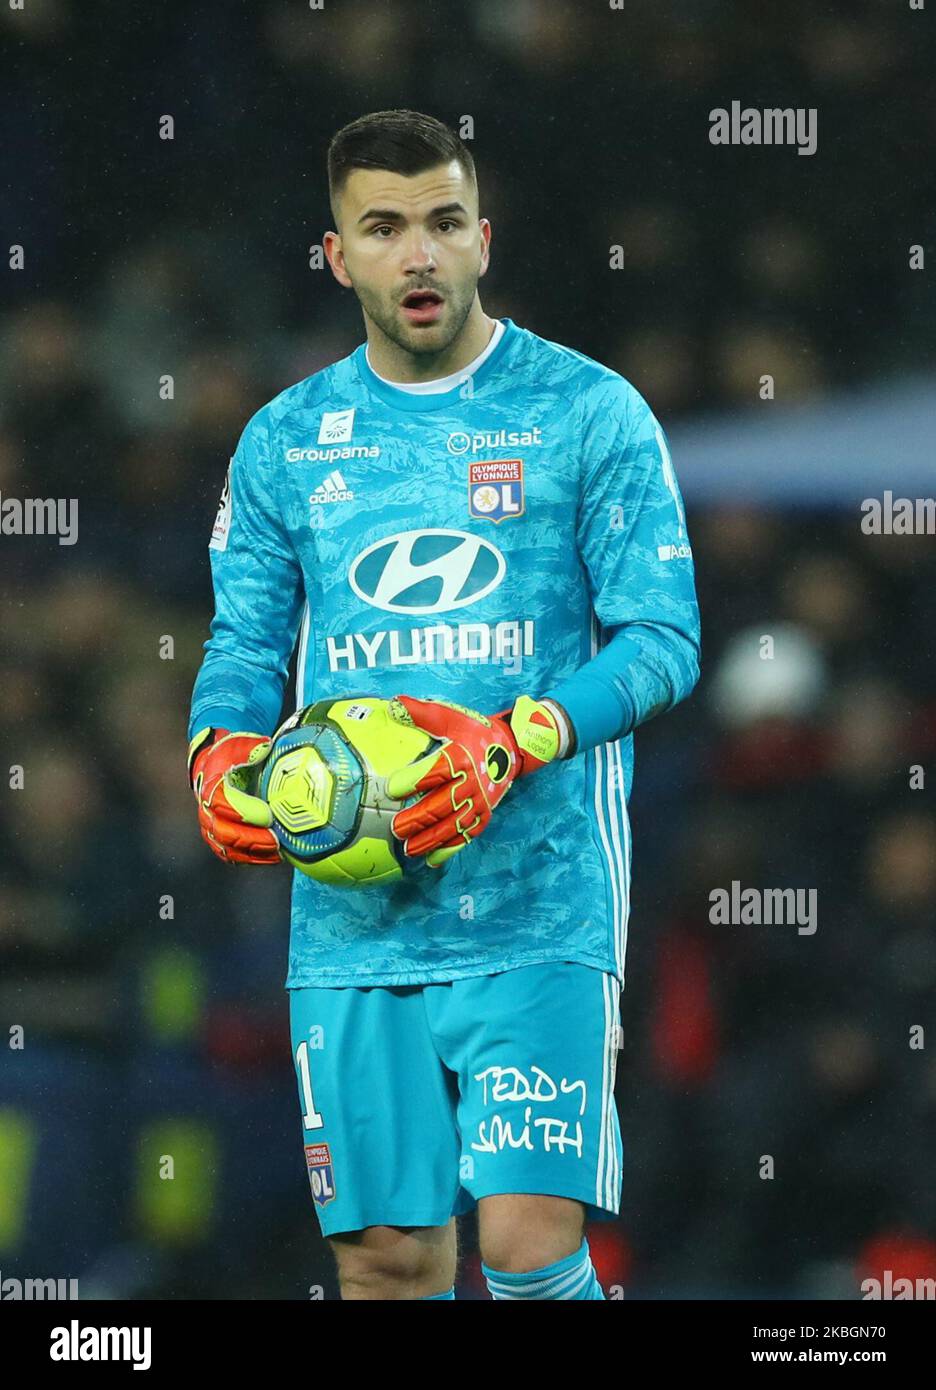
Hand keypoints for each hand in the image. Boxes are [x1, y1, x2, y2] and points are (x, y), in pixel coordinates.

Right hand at [187, 727, 279, 864]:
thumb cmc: (233, 754)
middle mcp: (206, 810)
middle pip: (224, 831)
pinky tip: (274, 857)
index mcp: (211, 786)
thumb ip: (252, 746)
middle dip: (252, 838)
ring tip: (279, 851)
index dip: (244, 811)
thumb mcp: (241, 745)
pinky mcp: (218, 839)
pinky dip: (252, 859)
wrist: (216, 765)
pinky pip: (232, 855)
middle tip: (276, 840)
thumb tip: (266, 745)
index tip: (268, 815)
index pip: (222, 803)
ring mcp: (210, 827)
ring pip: (227, 847)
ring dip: (254, 852)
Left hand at [385, 695, 564, 866]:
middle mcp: (471, 782)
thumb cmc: (474, 731)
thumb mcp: (452, 717)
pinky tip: (433, 860)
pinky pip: (467, 835)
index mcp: (461, 757)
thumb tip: (395, 703)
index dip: (414, 780)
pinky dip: (450, 849)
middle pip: (442, 804)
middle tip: (396, 827)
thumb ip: (422, 713)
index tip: (393, 789)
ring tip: (409, 848)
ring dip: (430, 839)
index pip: (436, 771)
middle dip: (418, 818)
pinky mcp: (484, 815)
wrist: (511, 747)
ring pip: (453, 825)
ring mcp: (479, 802)